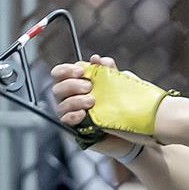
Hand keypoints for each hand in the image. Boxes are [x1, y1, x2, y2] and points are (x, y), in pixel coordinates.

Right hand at [51, 56, 171, 151]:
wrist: (131, 130)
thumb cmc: (121, 105)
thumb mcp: (117, 84)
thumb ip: (108, 70)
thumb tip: (99, 59)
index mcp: (76, 84)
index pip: (59, 73)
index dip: (66, 70)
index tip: (81, 71)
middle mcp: (69, 99)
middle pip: (57, 88)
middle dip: (72, 85)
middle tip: (89, 87)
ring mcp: (70, 114)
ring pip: (61, 105)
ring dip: (75, 101)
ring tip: (91, 101)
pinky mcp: (74, 129)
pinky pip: (65, 122)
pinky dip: (72, 116)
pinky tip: (83, 114)